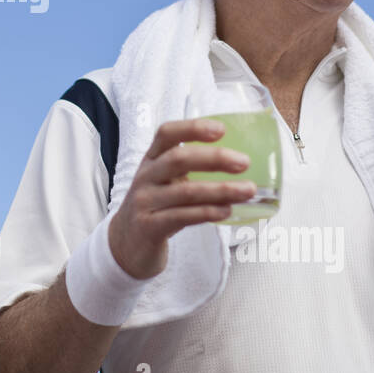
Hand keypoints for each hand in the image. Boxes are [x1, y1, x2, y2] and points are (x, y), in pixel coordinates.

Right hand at [108, 118, 255, 279]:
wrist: (126, 244)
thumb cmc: (155, 207)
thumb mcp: (164, 181)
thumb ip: (189, 168)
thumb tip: (236, 160)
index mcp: (151, 159)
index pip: (166, 134)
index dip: (193, 128)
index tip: (221, 130)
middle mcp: (146, 177)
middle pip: (178, 159)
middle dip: (214, 158)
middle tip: (244, 162)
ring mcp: (145, 202)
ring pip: (185, 192)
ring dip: (221, 190)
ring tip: (247, 190)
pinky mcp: (149, 227)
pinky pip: (182, 217)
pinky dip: (207, 212)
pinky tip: (227, 211)